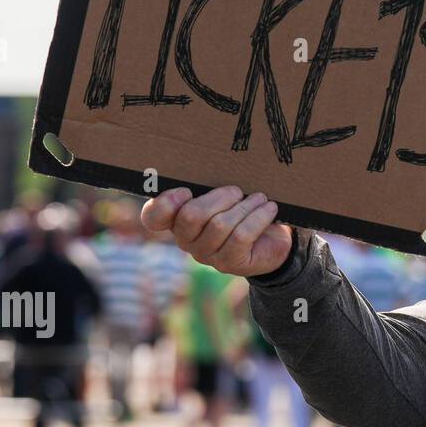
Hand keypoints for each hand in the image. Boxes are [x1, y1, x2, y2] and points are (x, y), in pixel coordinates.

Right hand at [141, 186, 292, 277]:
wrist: (272, 239)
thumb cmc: (242, 211)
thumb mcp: (225, 196)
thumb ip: (210, 186)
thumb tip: (210, 163)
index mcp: (178, 220)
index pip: (153, 217)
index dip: (164, 204)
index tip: (185, 191)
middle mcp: (187, 240)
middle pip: (191, 216)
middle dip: (219, 198)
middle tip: (238, 191)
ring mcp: (207, 255)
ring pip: (220, 225)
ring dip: (245, 206)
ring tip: (260, 198)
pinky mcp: (229, 263)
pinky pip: (241, 236)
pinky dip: (258, 218)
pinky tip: (269, 209)